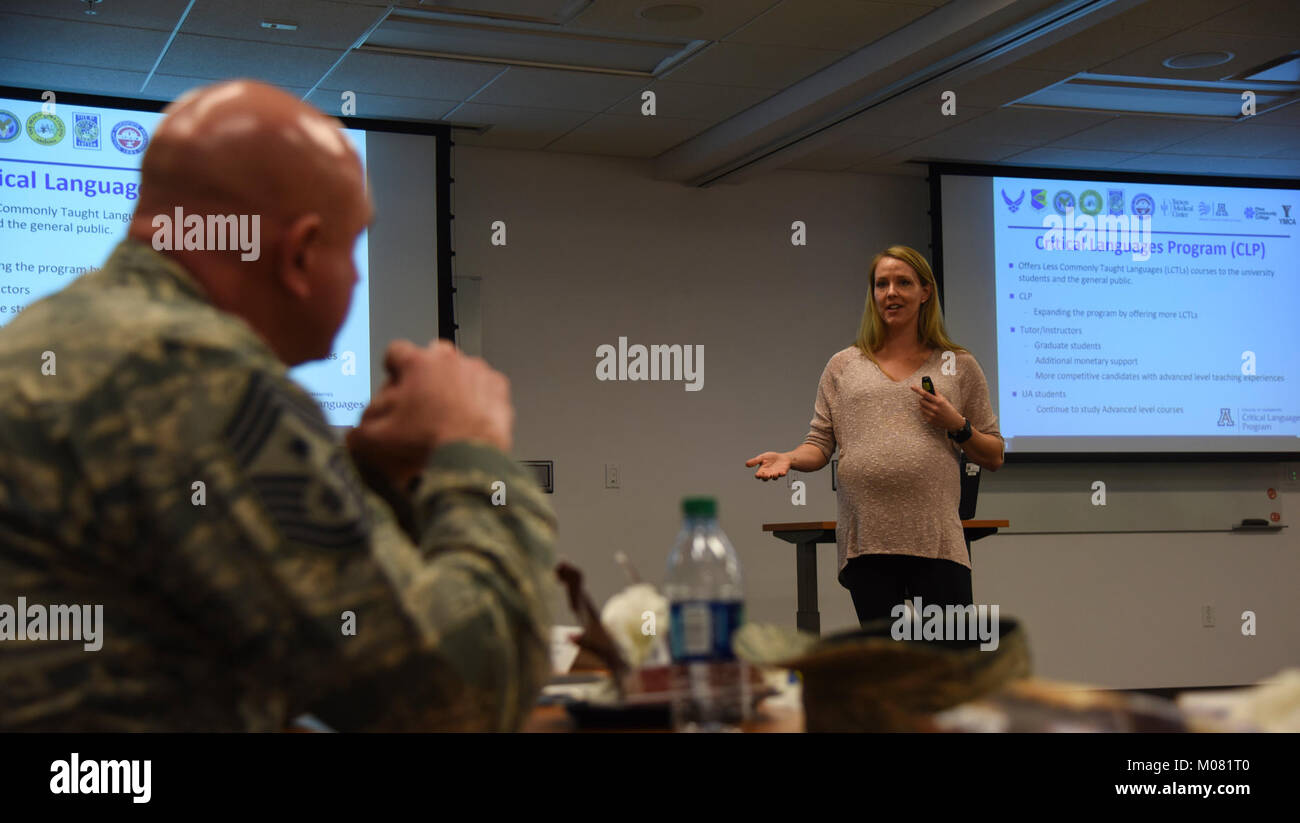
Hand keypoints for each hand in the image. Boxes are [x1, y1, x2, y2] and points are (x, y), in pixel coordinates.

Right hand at [347, 340, 513, 488]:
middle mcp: (448, 360)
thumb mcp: (378, 439)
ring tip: (448, 410)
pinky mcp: (498, 387)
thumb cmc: (426, 445)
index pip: (395, 351)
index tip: (395, 377)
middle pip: (432, 353)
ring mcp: (476, 371)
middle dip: (426, 370)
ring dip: (454, 382)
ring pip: (460, 367)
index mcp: (416, 364)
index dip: (392, 367)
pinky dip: (479, 396)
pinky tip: (471, 415)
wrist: (468, 459)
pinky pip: (485, 384)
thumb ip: (360, 429)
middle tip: (423, 396)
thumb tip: (353, 431)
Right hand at [746, 451, 791, 480]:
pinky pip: (782, 474)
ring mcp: (776, 474)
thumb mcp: (762, 457)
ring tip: (775, 474)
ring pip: (774, 477)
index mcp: (762, 471)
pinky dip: (782, 474)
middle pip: (766, 478)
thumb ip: (755, 461)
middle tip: (766, 475)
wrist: (783, 457)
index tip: (758, 474)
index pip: (759, 475)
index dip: (758, 475)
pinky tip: (782, 472)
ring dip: (774, 476)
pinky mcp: (782, 472)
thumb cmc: (771, 458)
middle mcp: (768, 474)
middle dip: (766, 477)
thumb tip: (746, 464)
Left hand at [909, 384, 964, 431]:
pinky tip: (931, 412)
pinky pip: (922, 413)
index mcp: (939, 401)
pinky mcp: (930, 420)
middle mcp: (935, 408)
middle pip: (921, 401)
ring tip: (930, 407)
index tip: (912, 386)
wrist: (953, 422)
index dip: (918, 390)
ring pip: (921, 407)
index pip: (925, 394)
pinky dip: (925, 412)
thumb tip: (928, 386)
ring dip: (923, 406)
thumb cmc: (948, 409)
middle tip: (927, 400)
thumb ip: (936, 393)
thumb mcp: (944, 400)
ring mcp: (932, 415)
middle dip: (922, 399)